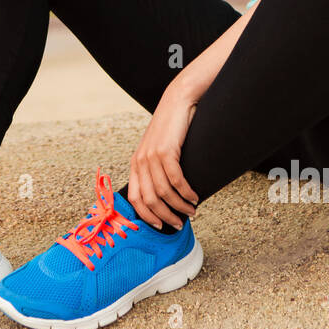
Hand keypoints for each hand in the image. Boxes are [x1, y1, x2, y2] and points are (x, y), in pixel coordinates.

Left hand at [128, 83, 201, 229]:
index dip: (147, 216)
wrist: (177, 102)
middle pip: (149, 200)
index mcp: (135, 164)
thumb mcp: (157, 150)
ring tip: (191, 211)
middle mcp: (140, 161)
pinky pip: (176, 180)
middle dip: (165, 216)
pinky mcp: (166, 151)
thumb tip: (165, 196)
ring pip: (163, 192)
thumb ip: (155, 170)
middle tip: (180, 223)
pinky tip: (194, 197)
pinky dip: (186, 192)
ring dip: (179, 206)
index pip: (134, 199)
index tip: (161, 226)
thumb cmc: (171, 128)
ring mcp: (151, 156)